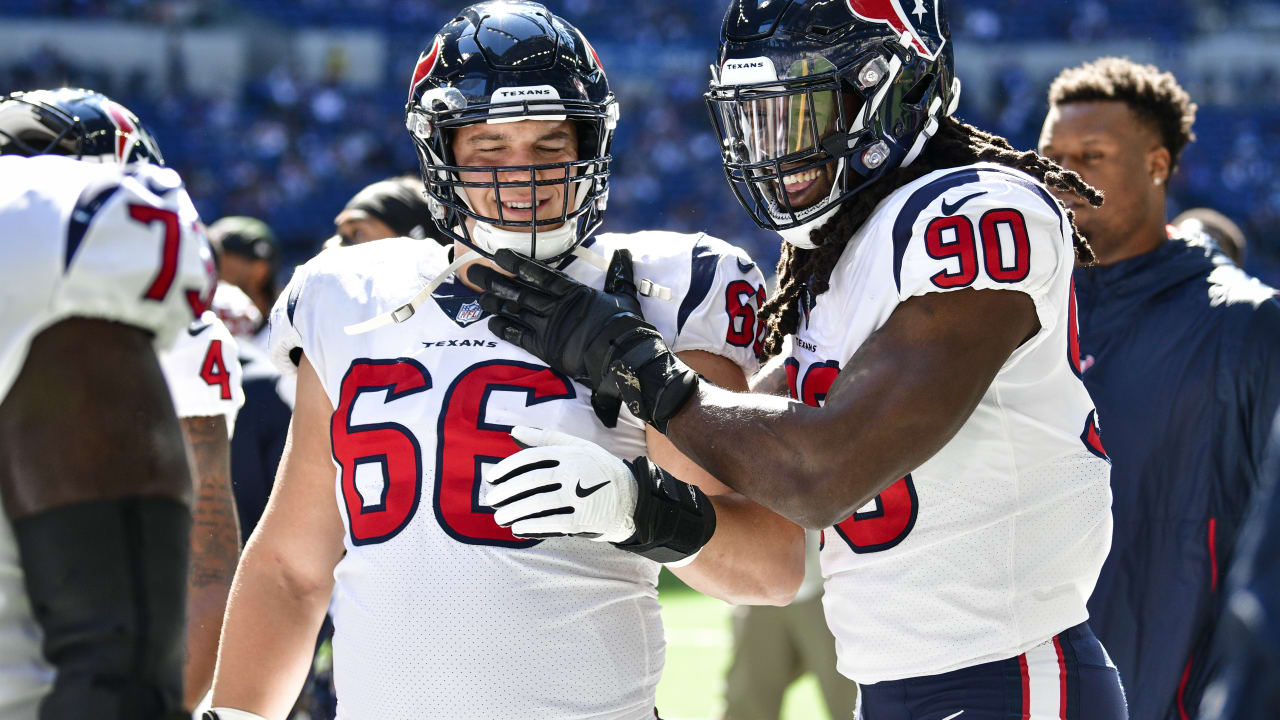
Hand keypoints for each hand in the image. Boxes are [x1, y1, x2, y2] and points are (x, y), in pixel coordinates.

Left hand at [474, 249, 698, 431]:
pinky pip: (519, 336)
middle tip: (473, 272)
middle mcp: (556, 307)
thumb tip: (623, 254)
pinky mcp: (545, 349)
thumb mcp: (624, 296)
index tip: (499, 255)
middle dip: (495, 280)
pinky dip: (504, 329)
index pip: (539, 274)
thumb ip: (619, 275)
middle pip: (519, 291)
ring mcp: (548, 327)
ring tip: (478, 296)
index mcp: (573, 292)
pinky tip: (490, 323)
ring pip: (515, 311)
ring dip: (495, 303)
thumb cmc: (625, 326)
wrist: (622, 355)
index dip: (518, 264)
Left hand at [486, 426, 637, 541]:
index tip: (492, 478)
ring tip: (499, 517)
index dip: (507, 468)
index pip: (531, 458)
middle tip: (491, 500)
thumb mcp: (578, 447)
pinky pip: (552, 523)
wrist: (632, 499)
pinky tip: (518, 528)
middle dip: (507, 492)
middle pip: (532, 481)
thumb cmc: (599, 471)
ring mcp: (579, 497)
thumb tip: (514, 431)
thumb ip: (546, 439)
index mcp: (571, 453)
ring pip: (538, 503)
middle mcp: (574, 472)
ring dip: (514, 511)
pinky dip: (532, 526)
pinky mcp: (584, 519)